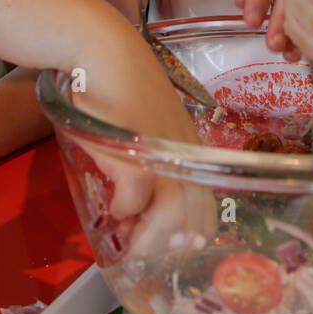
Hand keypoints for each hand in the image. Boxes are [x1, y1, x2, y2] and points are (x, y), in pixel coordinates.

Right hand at [70, 29, 215, 259]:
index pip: (209, 204)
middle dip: (172, 248)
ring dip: (147, 239)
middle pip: (195, 217)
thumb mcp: (149, 127)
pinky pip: (134, 199)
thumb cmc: (123, 88)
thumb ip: (154, 159)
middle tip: (147, 261)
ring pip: (169, 216)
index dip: (196, 234)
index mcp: (192, 151)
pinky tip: (114, 209)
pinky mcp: (133, 152)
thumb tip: (140, 203)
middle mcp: (185, 154)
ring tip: (128, 246)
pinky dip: (124, 210)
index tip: (178, 252)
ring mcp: (162, 154)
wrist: (103, 52)